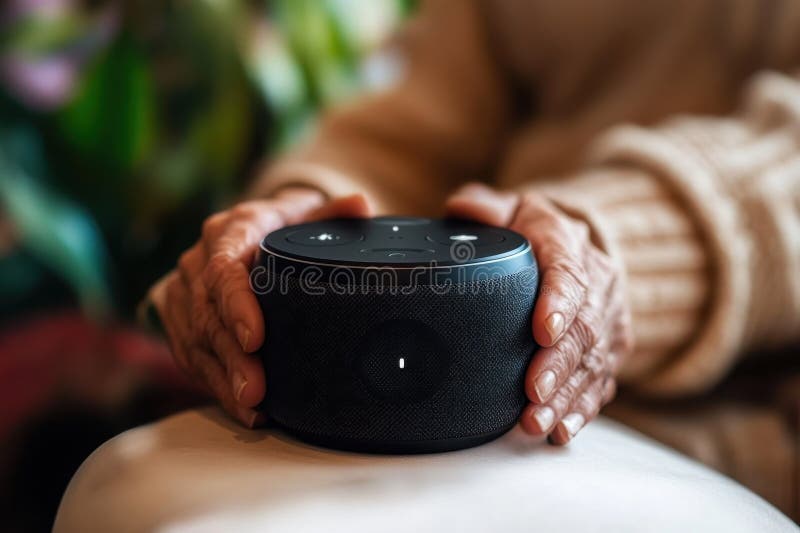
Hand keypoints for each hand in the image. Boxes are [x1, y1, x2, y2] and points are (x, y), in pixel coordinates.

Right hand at [147, 188, 371, 426]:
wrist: (246, 232)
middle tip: (256, 391)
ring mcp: (184, 292)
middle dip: (232, 357)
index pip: (225, 268)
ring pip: (196, 341)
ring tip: (252, 407)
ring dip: (223, 378)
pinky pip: (192, 356)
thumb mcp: (306, 214)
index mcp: (231, 230)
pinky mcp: (179, 320)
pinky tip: (242, 408)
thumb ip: (331, 214)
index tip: (256, 338)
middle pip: (208, 314)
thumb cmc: (283, 227)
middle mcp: (199, 259)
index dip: (237, 304)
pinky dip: (217, 385)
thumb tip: (360, 205)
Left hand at [446, 183, 631, 443]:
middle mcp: (598, 281)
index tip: (543, 330)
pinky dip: (582, 408)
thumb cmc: (533, 231)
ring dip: (566, 396)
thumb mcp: (512, 209)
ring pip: (594, 361)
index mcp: (567, 243)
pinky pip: (602, 381)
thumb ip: (486, 208)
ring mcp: (608, 317)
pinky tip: (561, 430)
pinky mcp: (611, 346)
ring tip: (537, 422)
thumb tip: (462, 210)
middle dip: (557, 364)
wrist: (580, 244)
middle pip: (584, 326)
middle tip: (532, 392)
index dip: (558, 303)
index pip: (568, 272)